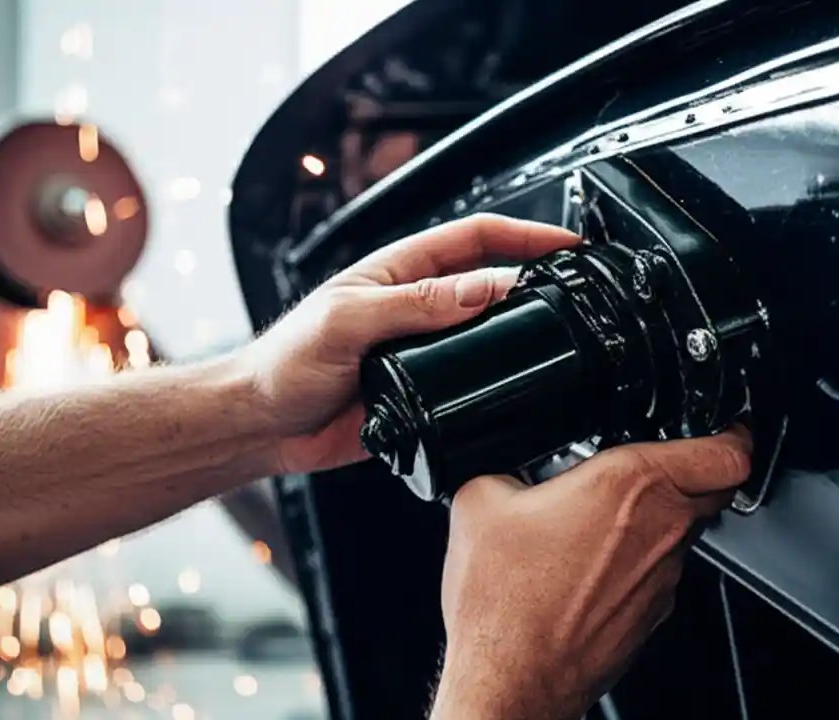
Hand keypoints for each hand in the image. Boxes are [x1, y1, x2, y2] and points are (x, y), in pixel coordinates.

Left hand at [242, 214, 580, 472]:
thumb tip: (480, 290)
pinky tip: (519, 388)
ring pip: (488, 334)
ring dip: (523, 332)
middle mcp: (417, 307)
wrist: (262, 425)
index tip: (565, 245)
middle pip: (491, 281)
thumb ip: (414, 305)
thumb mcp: (347, 322)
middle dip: (536, 278)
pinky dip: (500, 382)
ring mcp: (423, 350)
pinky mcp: (424, 393)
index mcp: (399, 272)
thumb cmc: (282, 363)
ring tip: (562, 336)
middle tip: (576, 290)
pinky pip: (472, 383)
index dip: (524, 236)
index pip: (475, 238)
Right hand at [430, 427, 751, 719]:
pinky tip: (589, 562)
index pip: (728, 451)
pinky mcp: (654, 612)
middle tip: (662, 459)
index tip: (726, 423)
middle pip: (715, 487)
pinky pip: (661, 569)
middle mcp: (662, 528)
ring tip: (603, 515)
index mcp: (631, 484)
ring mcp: (664, 576)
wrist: (511, 679)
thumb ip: (506, 466)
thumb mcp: (479, 501)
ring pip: (686, 529)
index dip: (735, 429)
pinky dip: (639, 558)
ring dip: (660, 516)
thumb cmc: (505, 604)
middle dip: (696, 468)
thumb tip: (506, 467)